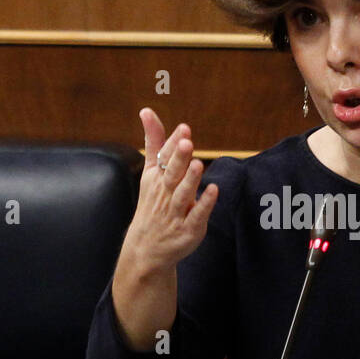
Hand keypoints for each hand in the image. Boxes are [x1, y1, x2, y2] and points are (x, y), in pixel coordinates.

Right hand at [127, 107, 217, 273]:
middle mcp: (165, 194)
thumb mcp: (150, 173)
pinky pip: (197, 216)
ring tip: (199, 164)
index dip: (175, 144)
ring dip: (191, 180)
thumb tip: (147, 110)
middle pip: (172, 174)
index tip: (184, 129)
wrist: (146, 248)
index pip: (165, 158)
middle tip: (188, 142)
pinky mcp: (188, 229)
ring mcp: (176, 212)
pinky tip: (213, 191)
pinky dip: (204, 204)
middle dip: (179, 159)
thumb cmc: (153, 204)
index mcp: (156, 178)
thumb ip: (155, 142)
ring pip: (183, 195)